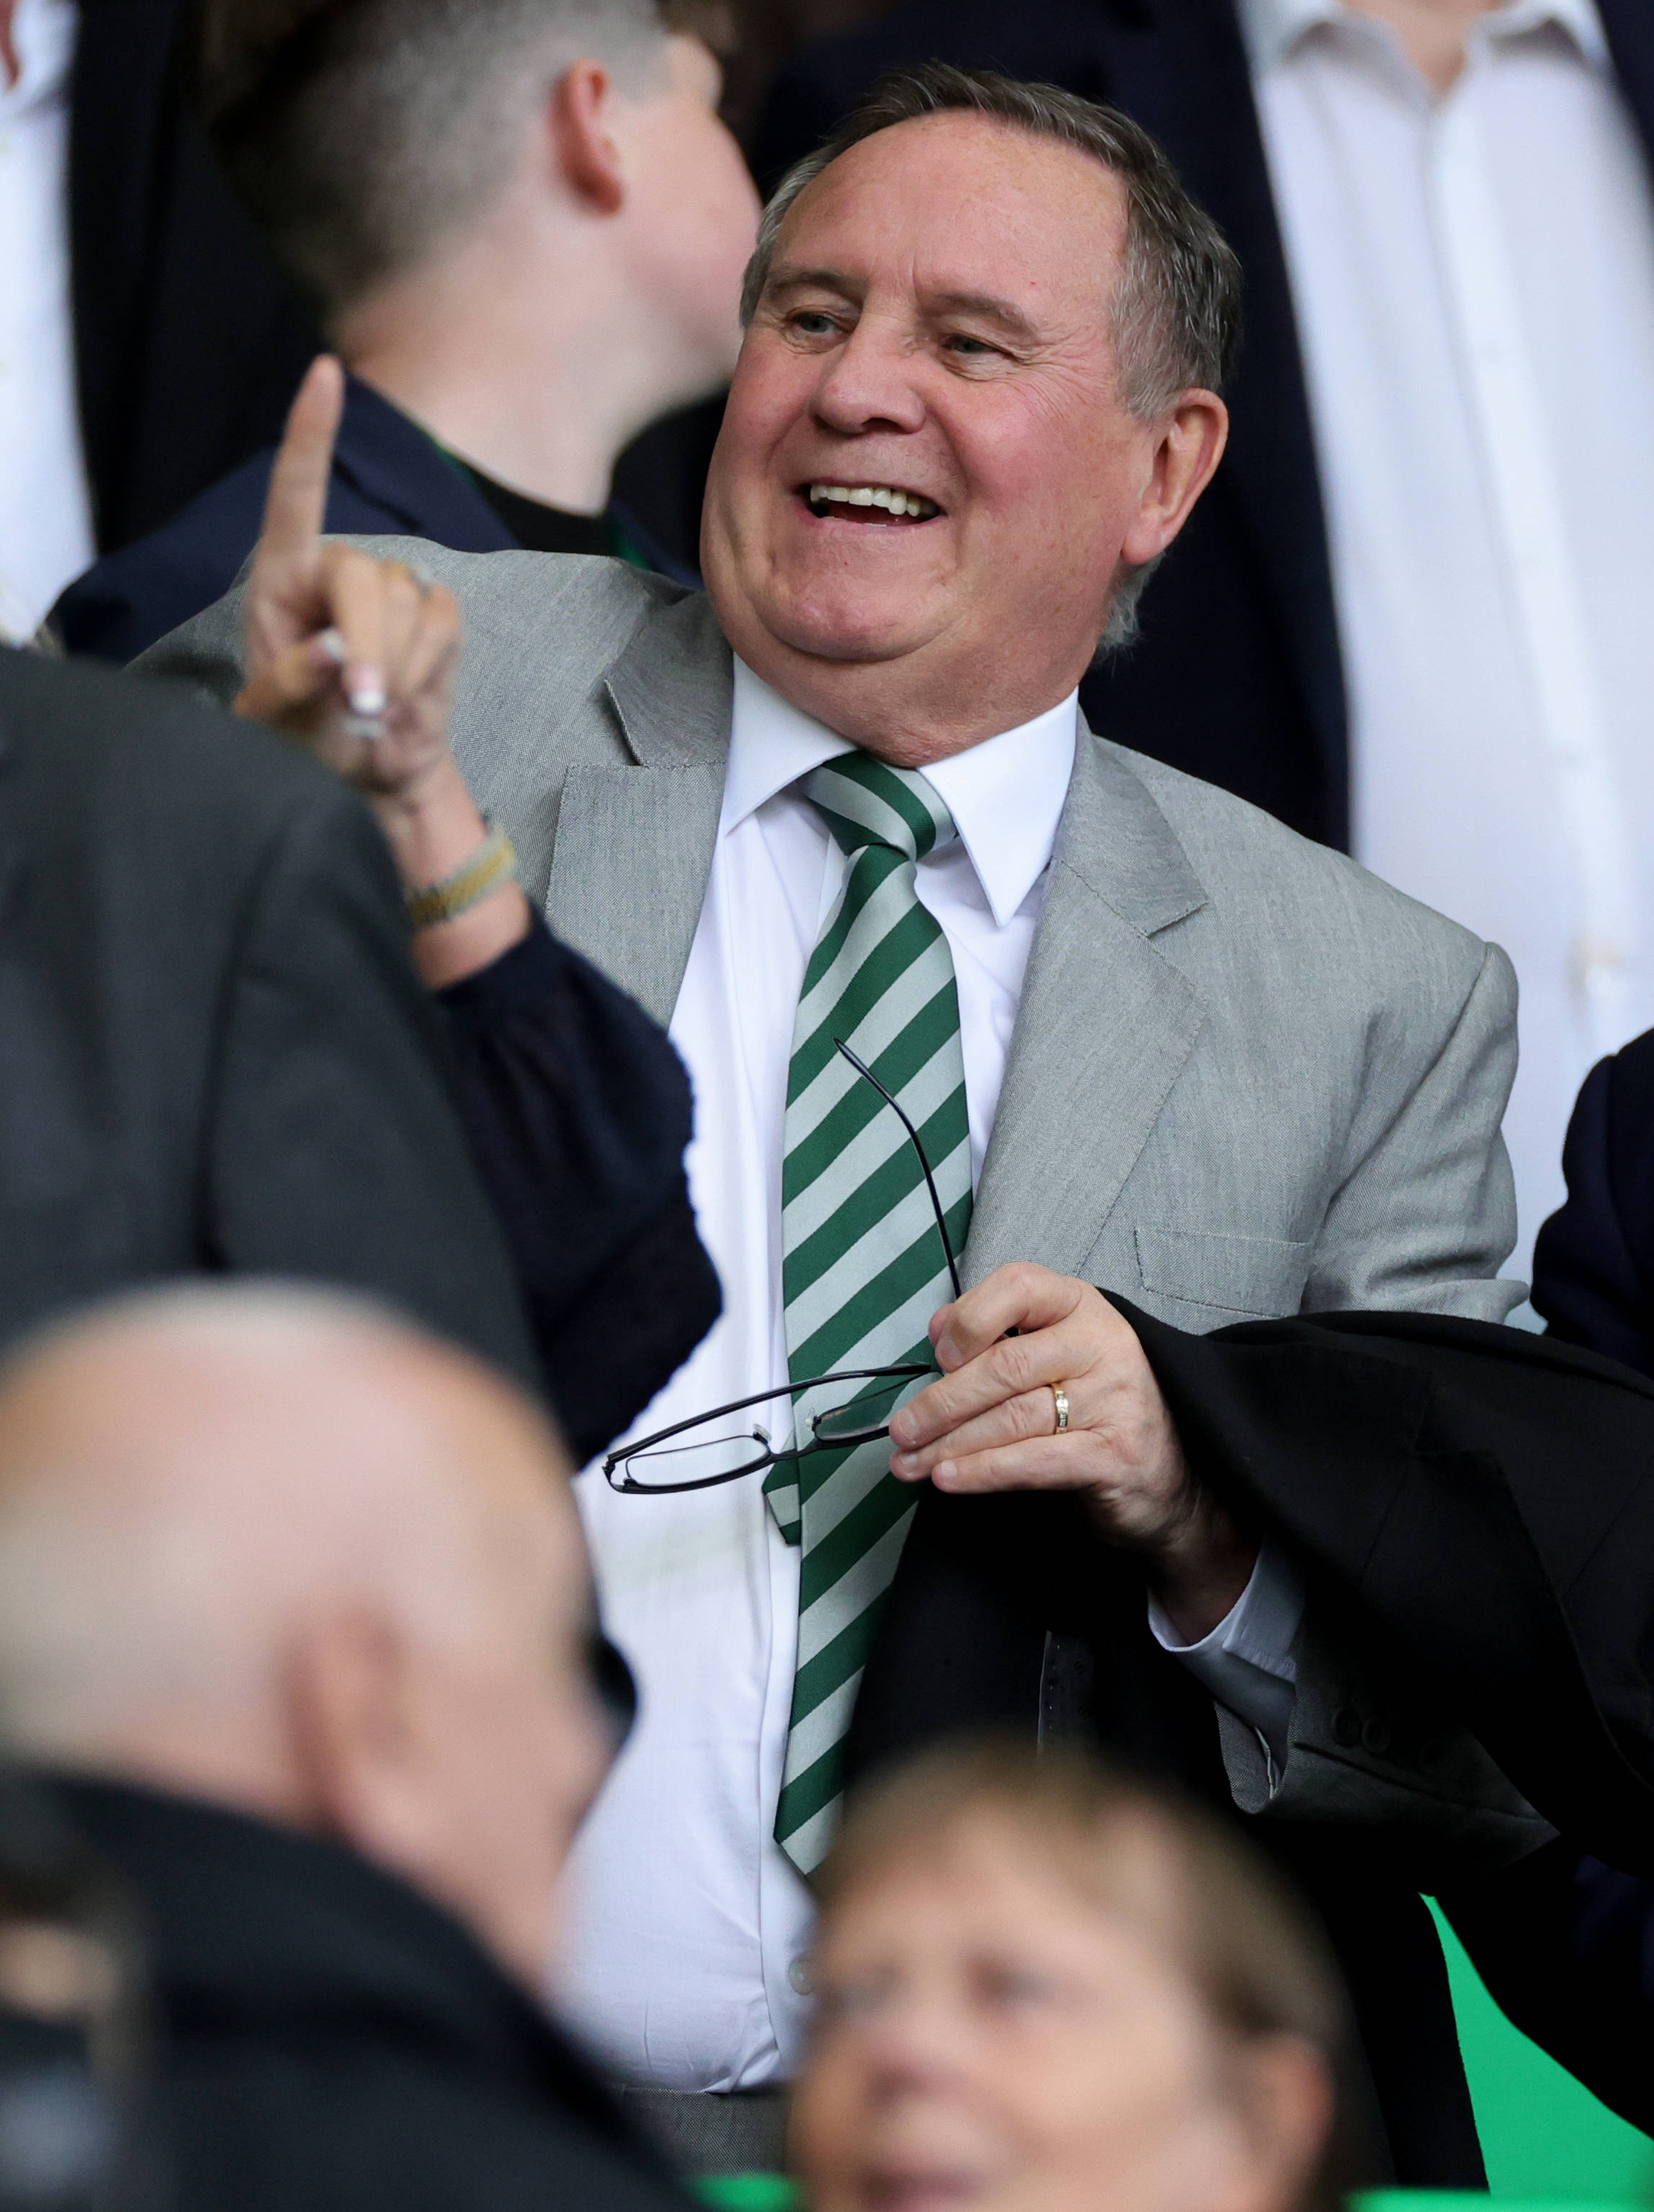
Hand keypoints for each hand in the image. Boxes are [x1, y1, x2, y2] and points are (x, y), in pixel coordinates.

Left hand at [233, 355, 461, 803]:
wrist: (371, 770)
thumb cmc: (310, 739)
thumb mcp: (278, 726)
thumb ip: (293, 687)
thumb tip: (334, 653)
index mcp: (282, 580)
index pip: (295, 495)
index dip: (312, 434)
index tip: (325, 373)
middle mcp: (336, 572)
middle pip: (362, 574)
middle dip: (370, 642)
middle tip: (364, 706)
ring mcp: (392, 589)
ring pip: (405, 603)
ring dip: (395, 667)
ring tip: (375, 709)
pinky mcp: (435, 614)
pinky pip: (441, 623)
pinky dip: (422, 668)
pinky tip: (405, 696)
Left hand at [887, 1263, 1257, 1640]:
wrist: (1170, 1478)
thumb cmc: (1095, 1409)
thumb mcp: (1053, 1356)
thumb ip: (999, 1337)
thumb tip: (938, 1329)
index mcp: (1081, 1306)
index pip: (1020, 1286)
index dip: (970, 1318)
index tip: (937, 1356)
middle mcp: (1103, 1343)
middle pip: (1006, 1365)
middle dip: (941, 1402)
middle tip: (900, 1430)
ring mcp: (1116, 1398)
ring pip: (1013, 1417)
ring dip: (949, 1445)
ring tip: (909, 1463)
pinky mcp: (1116, 1454)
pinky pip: (1035, 1461)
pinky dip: (983, 1472)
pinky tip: (949, 1479)